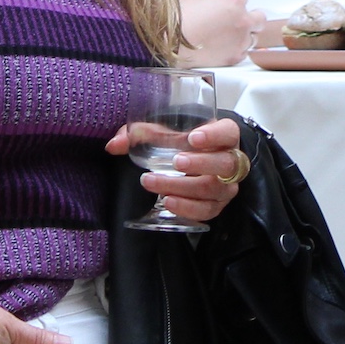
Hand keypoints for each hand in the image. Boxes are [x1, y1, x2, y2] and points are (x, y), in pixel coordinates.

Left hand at [104, 112, 245, 221]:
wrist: (196, 162)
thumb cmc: (183, 143)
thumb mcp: (165, 132)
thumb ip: (139, 134)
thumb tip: (114, 146)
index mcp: (224, 135)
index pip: (228, 132)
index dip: (214, 135)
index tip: (193, 138)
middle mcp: (231, 161)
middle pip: (225, 164)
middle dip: (199, 164)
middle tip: (175, 162)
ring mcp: (226, 186)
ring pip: (214, 189)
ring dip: (184, 188)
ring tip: (156, 184)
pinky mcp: (218, 205)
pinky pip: (208, 211)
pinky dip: (188, 208)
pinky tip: (169, 202)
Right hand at [173, 0, 253, 65]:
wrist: (170, 46)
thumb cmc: (178, 21)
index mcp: (234, 1)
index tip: (228, 1)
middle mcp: (242, 21)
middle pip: (259, 16)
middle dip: (250, 15)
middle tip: (237, 17)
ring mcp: (241, 40)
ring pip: (254, 35)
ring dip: (245, 33)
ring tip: (228, 34)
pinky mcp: (235, 57)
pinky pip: (244, 50)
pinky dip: (237, 47)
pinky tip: (224, 45)